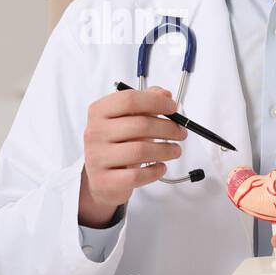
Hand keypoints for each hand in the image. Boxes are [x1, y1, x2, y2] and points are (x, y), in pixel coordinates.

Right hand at [78, 85, 187, 226]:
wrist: (100, 178)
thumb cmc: (117, 145)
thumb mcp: (127, 120)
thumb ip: (145, 103)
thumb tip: (164, 94)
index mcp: (99, 111)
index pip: (129, 100)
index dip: (156, 102)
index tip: (173, 108)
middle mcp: (95, 132)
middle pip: (140, 125)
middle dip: (168, 128)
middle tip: (180, 132)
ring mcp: (97, 157)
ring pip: (140, 151)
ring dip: (165, 150)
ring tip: (175, 150)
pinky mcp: (104, 180)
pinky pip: (136, 176)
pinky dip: (155, 171)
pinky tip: (161, 167)